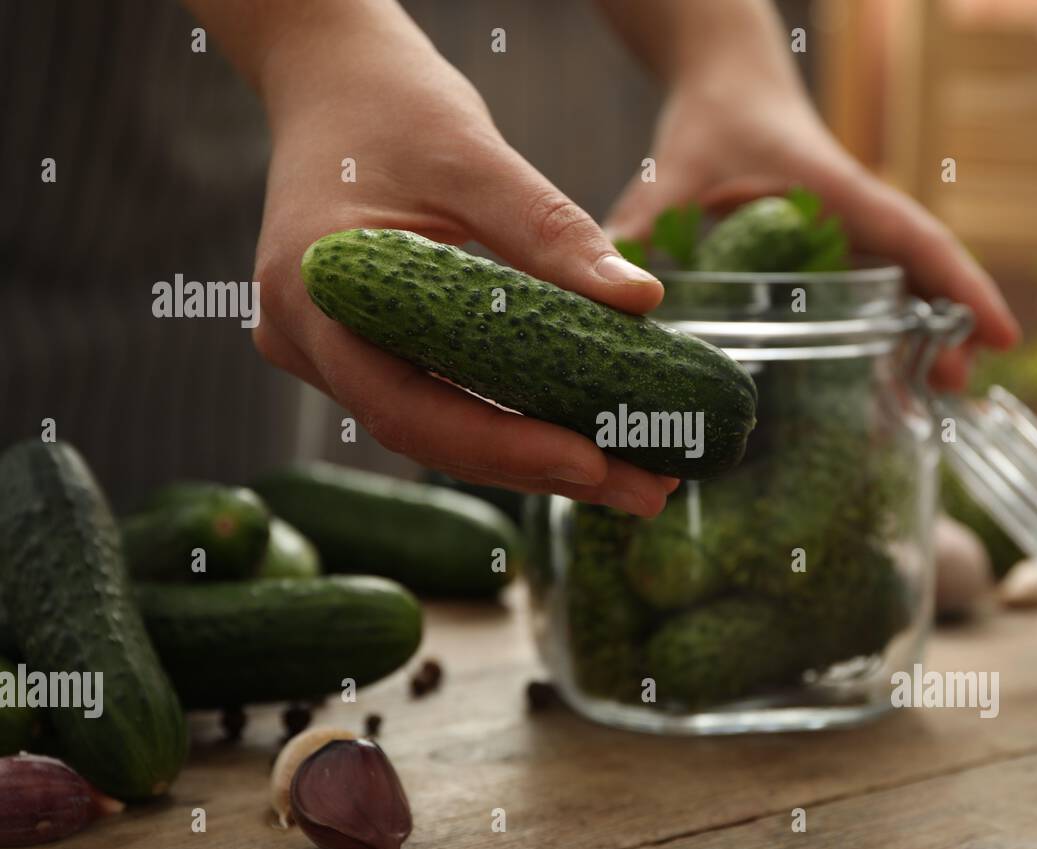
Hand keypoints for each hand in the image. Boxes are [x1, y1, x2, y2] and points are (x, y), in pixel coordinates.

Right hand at [235, 5, 675, 515]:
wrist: (332, 81)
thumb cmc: (392, 106)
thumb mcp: (477, 158)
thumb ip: (552, 234)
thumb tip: (642, 302)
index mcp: (313, 292)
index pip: (408, 404)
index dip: (503, 445)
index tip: (594, 462)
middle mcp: (305, 337)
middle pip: (427, 433)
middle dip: (540, 468)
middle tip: (643, 490)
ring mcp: (325, 350)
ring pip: (434, 427)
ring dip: (532, 456)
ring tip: (630, 475)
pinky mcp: (357, 350)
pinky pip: (433, 400)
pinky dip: (506, 422)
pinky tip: (580, 438)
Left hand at [604, 80, 1019, 388]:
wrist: (724, 75)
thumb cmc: (709, 116)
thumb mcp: (674, 174)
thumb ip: (639, 227)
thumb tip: (611, 296)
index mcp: (834, 193)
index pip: (915, 239)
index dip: (960, 287)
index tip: (1002, 336)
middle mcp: (851, 213)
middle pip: (921, 271)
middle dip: (950, 325)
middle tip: (959, 390)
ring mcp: (843, 228)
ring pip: (902, 280)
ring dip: (925, 327)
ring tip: (935, 393)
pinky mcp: (827, 239)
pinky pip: (870, 280)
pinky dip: (889, 319)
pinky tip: (880, 367)